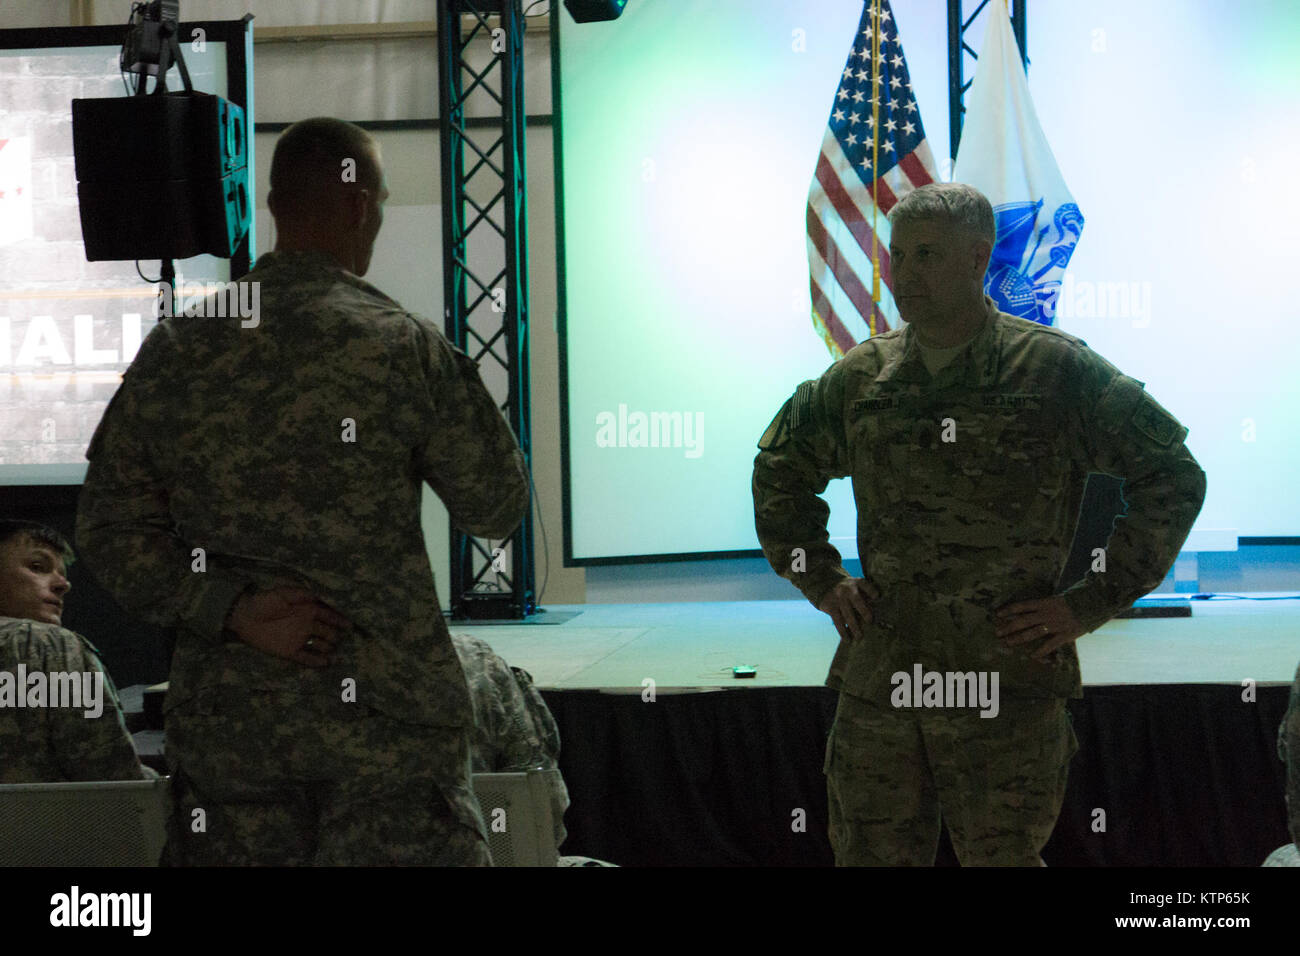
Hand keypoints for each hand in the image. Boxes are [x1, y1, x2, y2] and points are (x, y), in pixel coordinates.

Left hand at [226, 586, 349, 667]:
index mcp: (307, 610)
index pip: (328, 615)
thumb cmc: (263, 602)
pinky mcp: (290, 651)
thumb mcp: (281, 593)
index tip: (350, 624)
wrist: (244, 617)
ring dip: (329, 648)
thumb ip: (300, 594)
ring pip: (320, 645)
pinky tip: (326, 663)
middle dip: (336, 635)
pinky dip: (317, 661)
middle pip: (327, 631)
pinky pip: (307, 658)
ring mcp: (299, 639)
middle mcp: (307, 625)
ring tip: (336, 652)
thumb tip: (319, 595)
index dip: (339, 619)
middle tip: (342, 639)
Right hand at [817, 576, 879, 641]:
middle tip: (870, 622)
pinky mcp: (830, 607)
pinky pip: (837, 621)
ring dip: (854, 627)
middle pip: (857, 600)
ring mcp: (838, 599)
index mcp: (856, 583)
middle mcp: (847, 589)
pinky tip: (847, 639)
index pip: (865, 585)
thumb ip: (867, 595)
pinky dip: (842, 631)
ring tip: (859, 637)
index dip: (871, 591)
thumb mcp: (857, 586)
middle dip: (864, 611)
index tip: (877, 597)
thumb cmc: (849, 589)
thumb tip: (877, 610)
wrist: (825, 584)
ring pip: (847, 614)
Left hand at [994, 596, 1086, 660]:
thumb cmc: (1075, 600)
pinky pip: (1050, 645)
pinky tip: (1032, 656)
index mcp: (1044, 603)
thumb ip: (1044, 605)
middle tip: (997, 633)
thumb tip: (1030, 608)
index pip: (1021, 606)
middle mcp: (1046, 614)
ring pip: (1032, 633)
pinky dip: (1040, 651)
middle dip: (1008, 627)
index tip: (997, 614)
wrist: (1093, 605)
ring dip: (1018, 638)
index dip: (1008, 610)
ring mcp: (1054, 625)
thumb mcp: (1056, 598)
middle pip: (1022, 621)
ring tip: (1008, 643)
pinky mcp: (1064, 635)